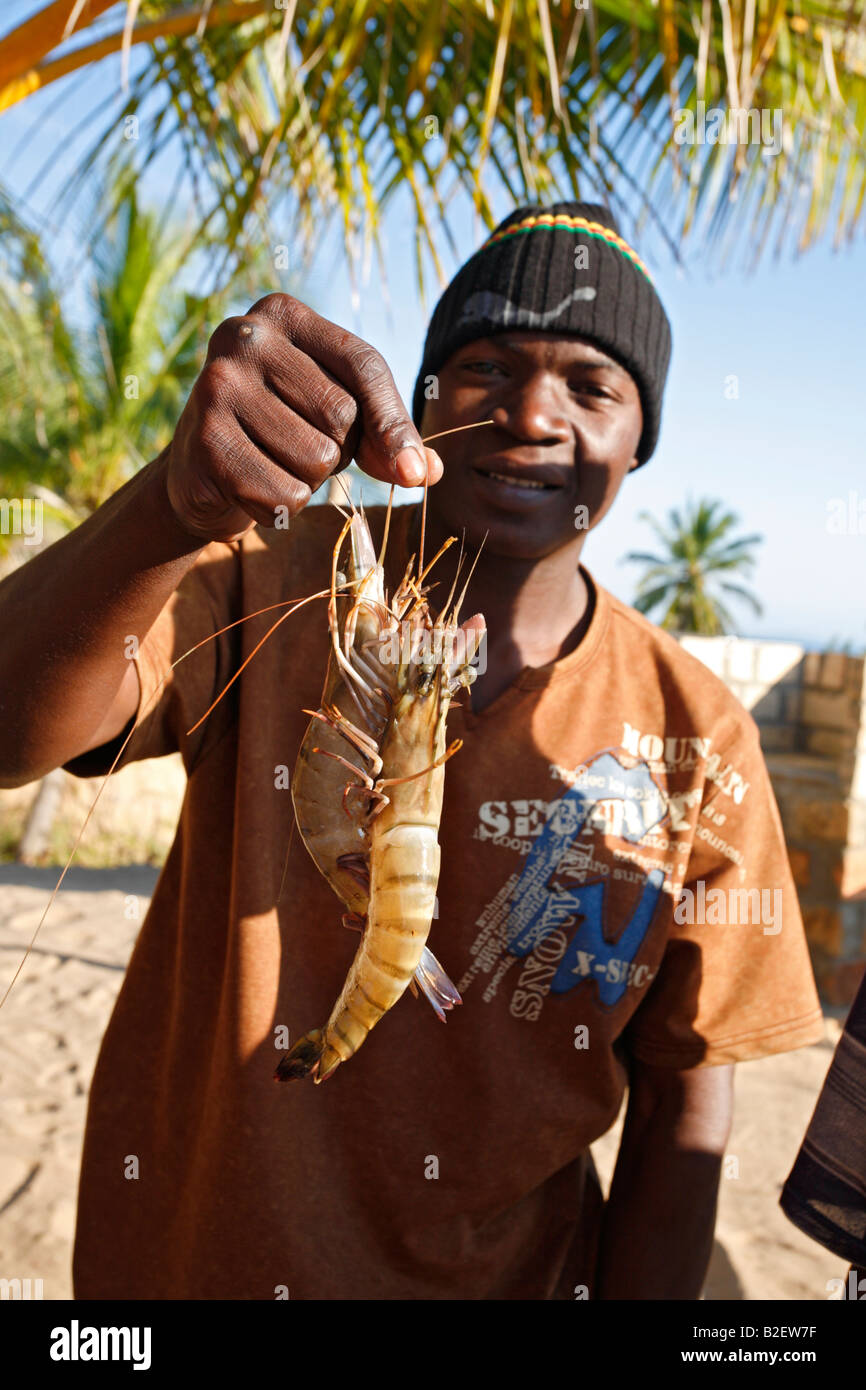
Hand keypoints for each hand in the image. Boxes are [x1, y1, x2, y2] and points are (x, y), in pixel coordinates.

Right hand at [166, 293, 442, 541]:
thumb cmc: (282, 432)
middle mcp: (246, 336)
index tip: (413, 472)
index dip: (393, 423)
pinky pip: (283, 494)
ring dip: (307, 481)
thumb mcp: (338, 417)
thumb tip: (425, 472)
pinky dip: (279, 507)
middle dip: (337, 451)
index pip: (363, 365)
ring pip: (316, 460)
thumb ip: (386, 437)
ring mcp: (218, 385)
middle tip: (297, 445)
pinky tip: (249, 487)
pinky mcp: (205, 441)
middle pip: (341, 416)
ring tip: (271, 462)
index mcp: (285, 314)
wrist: (198, 469)